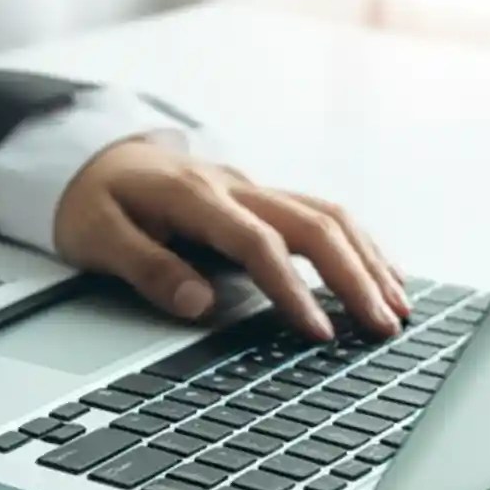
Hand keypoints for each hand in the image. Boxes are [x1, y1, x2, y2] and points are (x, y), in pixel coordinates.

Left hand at [53, 139, 409, 340]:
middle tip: (382, 327)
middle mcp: (233, 187)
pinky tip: (380, 274)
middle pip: (312, 223)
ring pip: (326, 214)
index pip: (256, 243)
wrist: (91, 158)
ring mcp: (250, 189)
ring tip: (398, 308)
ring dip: (367, 259)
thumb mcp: (97, 236)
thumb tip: (198, 303)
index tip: (320, 332)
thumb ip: (146, 267)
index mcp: (193, 197)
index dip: (291, 288)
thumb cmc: (91, 200)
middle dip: (354, 276)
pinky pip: (319, 214)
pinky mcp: (258, 198)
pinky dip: (356, 244)